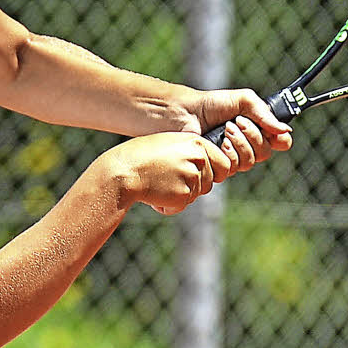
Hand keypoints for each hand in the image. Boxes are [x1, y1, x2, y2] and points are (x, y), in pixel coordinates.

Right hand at [102, 131, 232, 215]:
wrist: (123, 171)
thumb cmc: (142, 156)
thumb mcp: (171, 144)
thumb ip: (192, 152)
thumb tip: (209, 164)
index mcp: (197, 142)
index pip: (224, 163)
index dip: (215, 172)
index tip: (201, 174)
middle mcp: (198, 158)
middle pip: (211, 181)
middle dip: (195, 185)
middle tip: (172, 179)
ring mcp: (192, 176)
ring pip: (197, 194)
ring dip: (181, 194)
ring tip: (160, 183)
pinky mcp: (184, 194)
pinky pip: (183, 205)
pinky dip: (170, 205)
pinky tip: (156, 193)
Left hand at [190, 89, 292, 171]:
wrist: (184, 113)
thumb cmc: (211, 104)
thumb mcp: (242, 100)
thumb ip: (264, 114)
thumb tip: (285, 130)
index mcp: (257, 129)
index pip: (280, 142)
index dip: (281, 140)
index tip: (274, 132)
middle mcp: (248, 146)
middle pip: (266, 153)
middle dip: (253, 136)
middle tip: (236, 122)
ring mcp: (233, 158)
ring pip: (250, 162)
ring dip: (239, 143)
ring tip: (225, 130)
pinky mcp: (219, 167)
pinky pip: (233, 168)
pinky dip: (228, 153)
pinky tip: (218, 143)